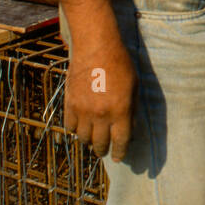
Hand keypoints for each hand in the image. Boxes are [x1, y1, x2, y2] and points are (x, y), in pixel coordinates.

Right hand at [64, 11, 136, 161]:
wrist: (96, 47)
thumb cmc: (120, 63)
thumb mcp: (134, 86)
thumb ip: (132, 109)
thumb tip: (131, 128)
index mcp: (121, 111)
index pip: (120, 141)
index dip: (119, 152)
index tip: (118, 158)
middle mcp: (102, 115)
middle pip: (100, 144)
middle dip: (103, 150)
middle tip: (104, 150)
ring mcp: (84, 111)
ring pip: (83, 138)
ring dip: (89, 141)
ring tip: (92, 139)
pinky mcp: (69, 104)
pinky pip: (70, 126)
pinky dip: (75, 129)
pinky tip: (79, 127)